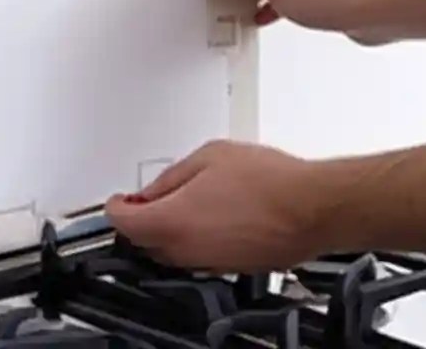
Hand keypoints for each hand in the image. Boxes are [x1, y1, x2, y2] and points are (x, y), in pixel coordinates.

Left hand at [104, 140, 329, 272]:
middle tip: (144, 199)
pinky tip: (207, 216)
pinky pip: (196, 256)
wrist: (311, 209)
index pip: (122, 221)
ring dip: (165, 230)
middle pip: (143, 240)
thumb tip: (154, 190)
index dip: (114, 206)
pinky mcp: (228, 268)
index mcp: (171, 221)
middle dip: (139, 219)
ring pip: (169, 251)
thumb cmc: (268, 182)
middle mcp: (184, 250)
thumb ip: (172, 176)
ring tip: (179, 202)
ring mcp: (207, 263)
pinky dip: (191, 239)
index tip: (117, 199)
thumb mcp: (208, 157)